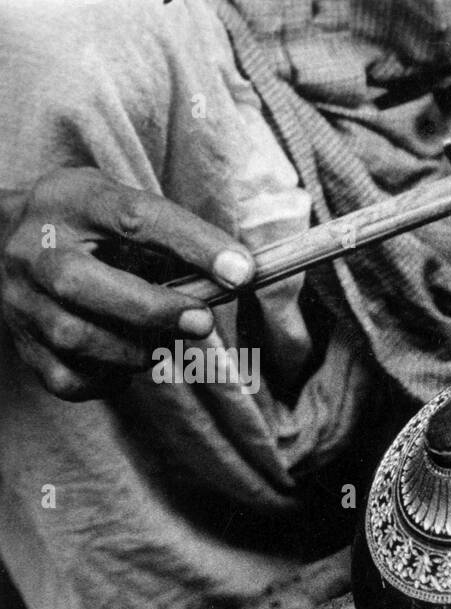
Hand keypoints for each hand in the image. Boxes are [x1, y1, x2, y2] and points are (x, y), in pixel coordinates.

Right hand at [0, 168, 254, 400]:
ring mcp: (20, 300)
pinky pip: (71, 378)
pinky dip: (111, 378)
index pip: (134, 217)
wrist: (13, 242)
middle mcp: (33, 250)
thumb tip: (239, 277)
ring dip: (136, 350)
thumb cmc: (92, 228)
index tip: (242, 271)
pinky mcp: (23, 345)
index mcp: (71, 201)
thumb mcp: (124, 208)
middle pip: (81, 283)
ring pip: (76, 337)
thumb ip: (176, 239)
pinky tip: (126, 360)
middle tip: (203, 322)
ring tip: (162, 341)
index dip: (193, 244)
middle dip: (153, 310)